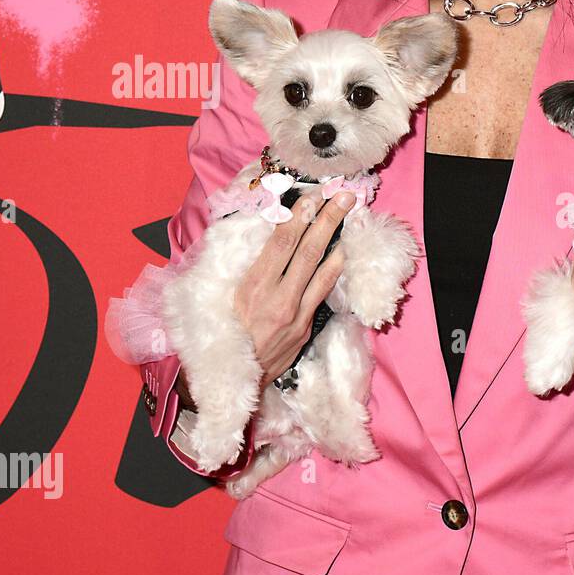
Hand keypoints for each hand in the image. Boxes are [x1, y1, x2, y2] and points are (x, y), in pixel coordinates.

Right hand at [232, 190, 354, 390]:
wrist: (233, 378)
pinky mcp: (306, 326)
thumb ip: (243, 267)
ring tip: (352, 214)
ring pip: (322, 269)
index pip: (279, 244)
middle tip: (344, 196)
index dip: (298, 218)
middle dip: (327, 219)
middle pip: (307, 250)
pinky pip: (324, 290)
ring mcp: (295, 313)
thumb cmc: (222, 331)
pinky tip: (346, 251)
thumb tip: (262, 233)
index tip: (311, 196)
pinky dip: (336, 267)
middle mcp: (276, 298)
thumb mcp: (221, 297)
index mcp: (250, 287)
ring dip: (339, 239)